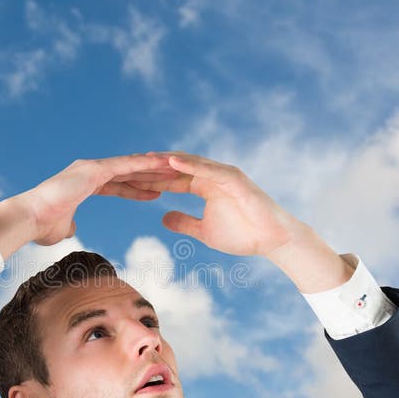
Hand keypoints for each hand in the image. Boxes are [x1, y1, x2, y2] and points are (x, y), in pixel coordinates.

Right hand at [11, 154, 179, 246]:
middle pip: (128, 173)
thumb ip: (69, 226)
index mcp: (84, 184)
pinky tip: (162, 164)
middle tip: (173, 176)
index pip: (118, 186)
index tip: (155, 193)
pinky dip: (144, 164)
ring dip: (153, 167)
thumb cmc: (41, 226)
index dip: (137, 189)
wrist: (30, 219)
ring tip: (176, 167)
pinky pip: (125, 166)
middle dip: (150, 175)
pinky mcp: (94, 169)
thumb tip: (71, 230)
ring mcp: (91, 168)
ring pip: (130, 166)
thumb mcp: (60, 229)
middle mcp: (89, 172)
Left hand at [130, 151, 305, 257]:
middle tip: (127, 162)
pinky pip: (208, 169)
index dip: (150, 179)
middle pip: (176, 167)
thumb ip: (185, 223)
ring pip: (190, 163)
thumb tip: (163, 219)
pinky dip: (190, 164)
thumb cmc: (243, 235)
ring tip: (144, 157)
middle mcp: (211, 175)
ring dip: (167, 160)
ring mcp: (223, 174)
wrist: (271, 240)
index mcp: (204, 186)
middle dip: (153, 165)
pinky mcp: (233, 178)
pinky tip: (171, 161)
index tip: (126, 179)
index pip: (171, 179)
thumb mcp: (204, 231)